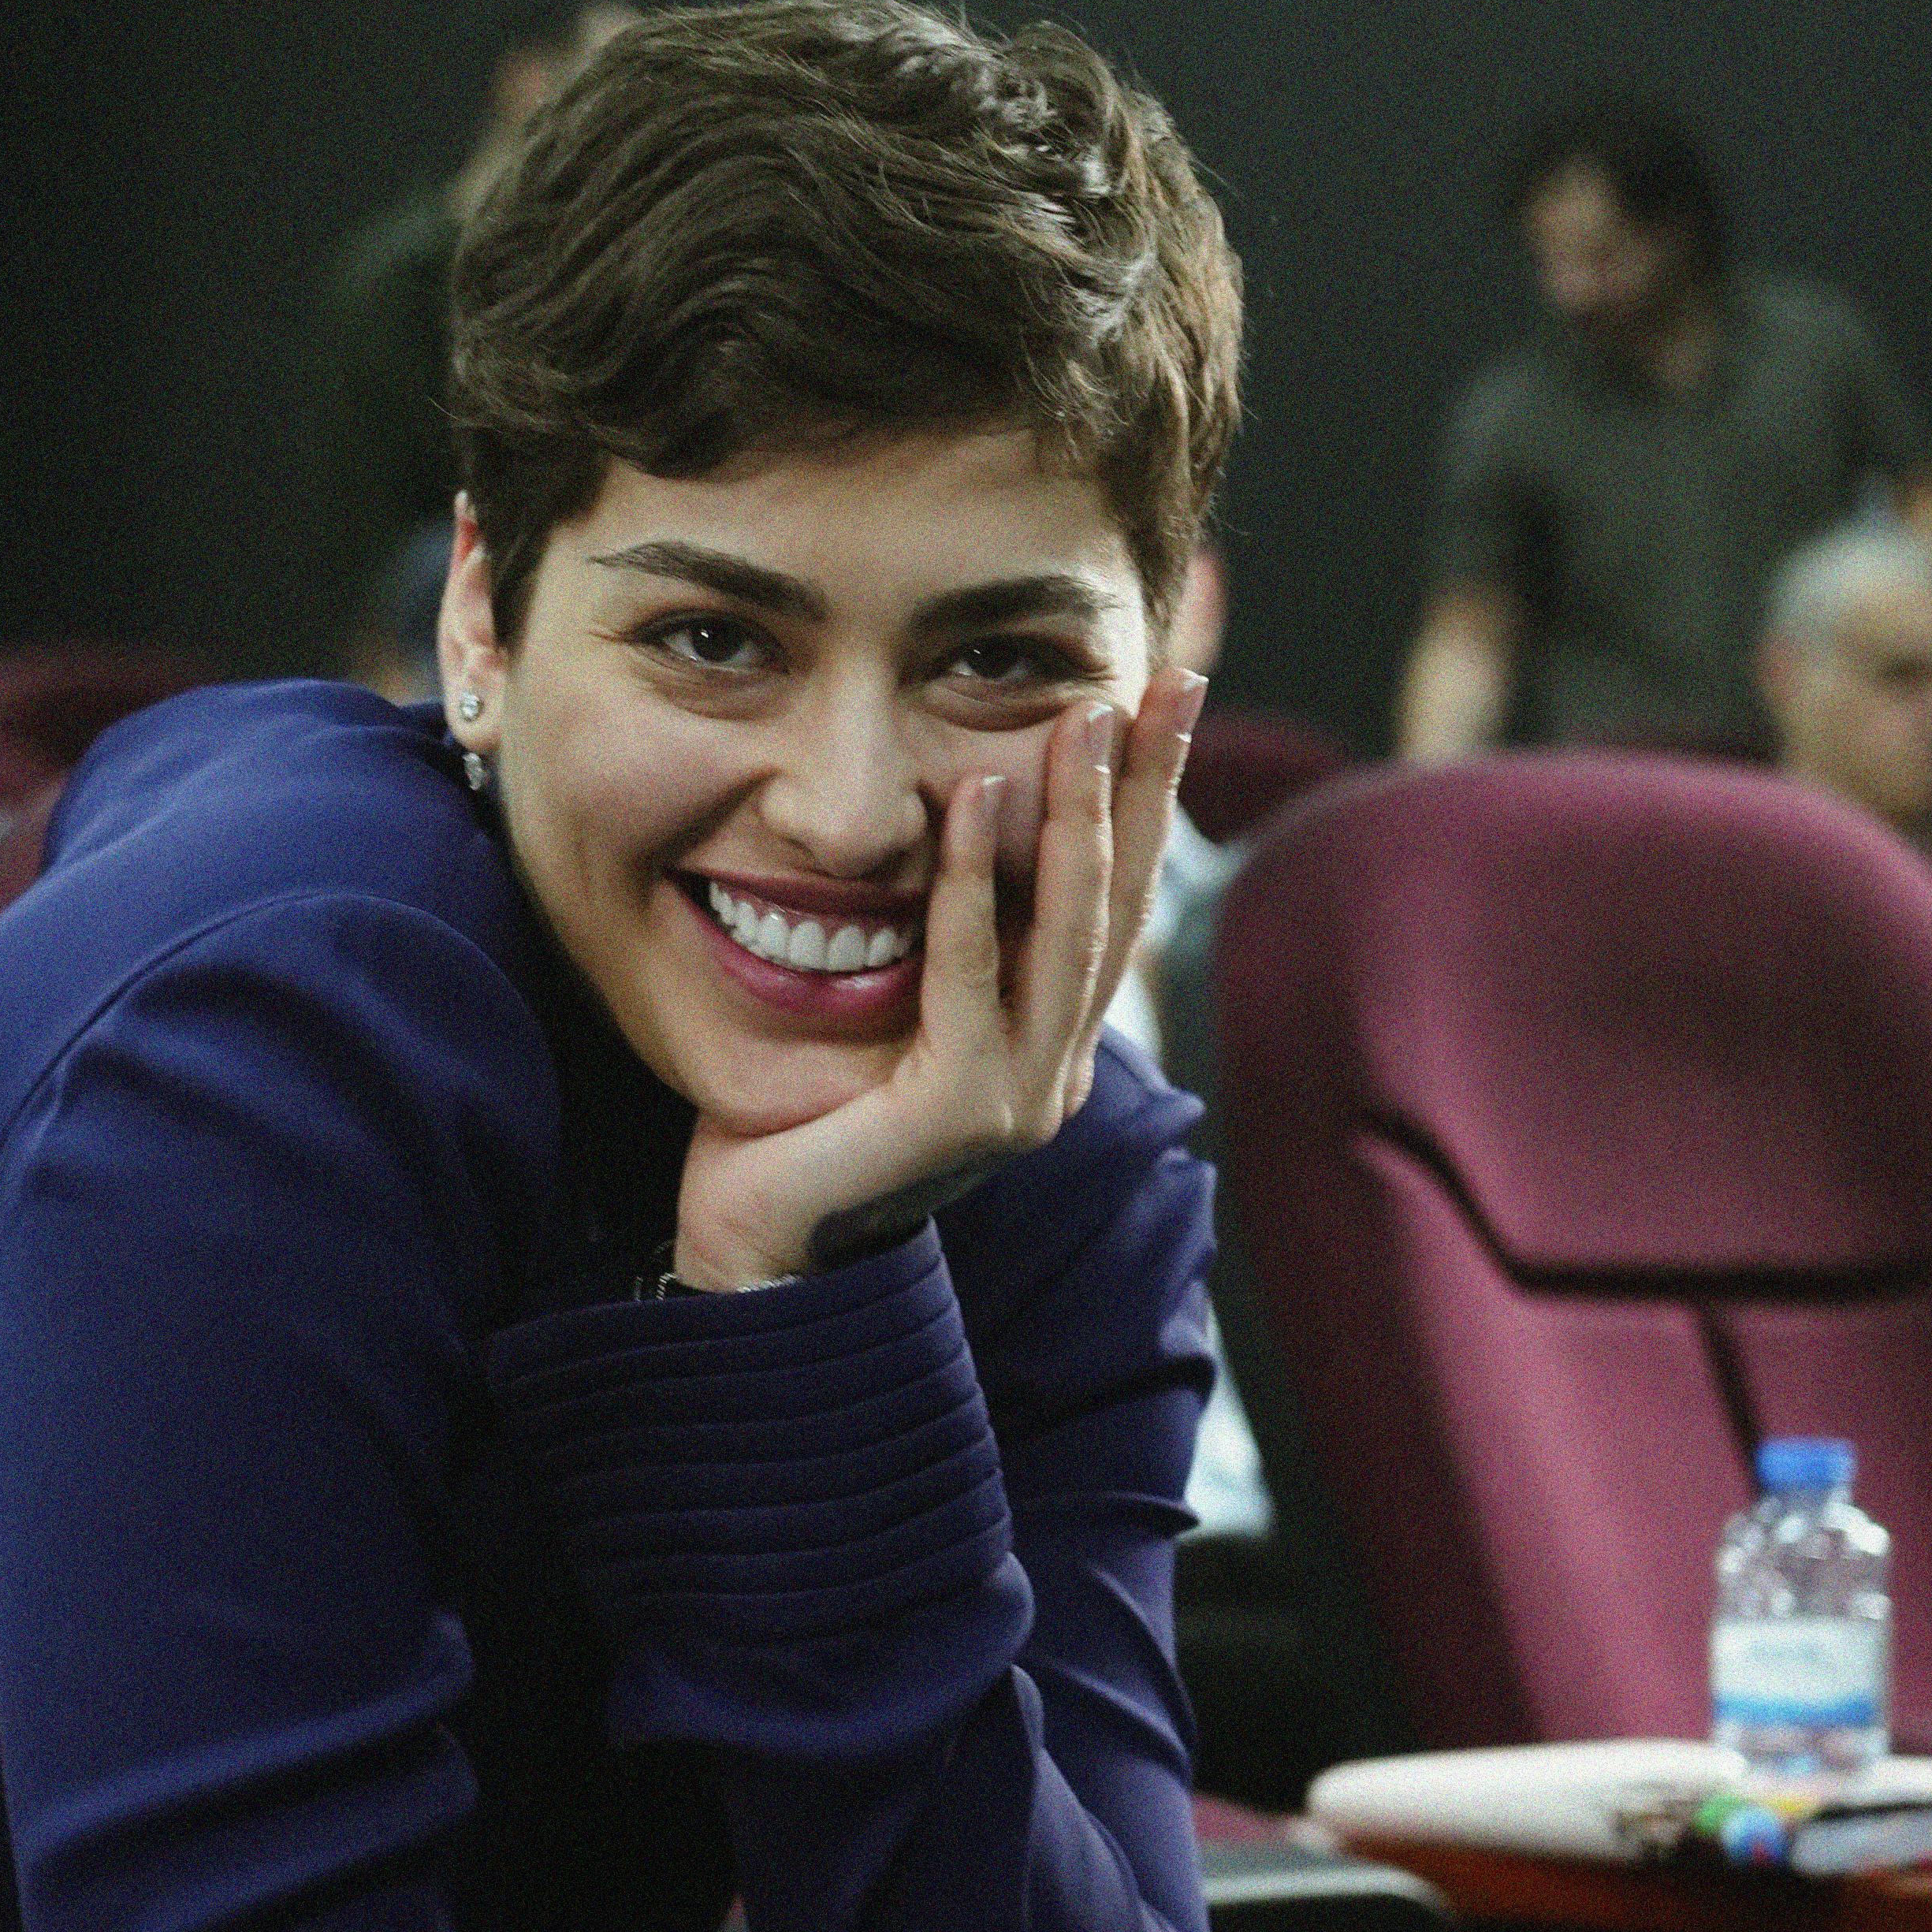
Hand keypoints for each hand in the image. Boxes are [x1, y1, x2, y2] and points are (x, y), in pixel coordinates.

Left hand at [668, 669, 1206, 1289]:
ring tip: (1084, 717)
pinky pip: (970, 978)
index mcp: (1048, 1041)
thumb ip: (937, 939)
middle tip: (1171, 679)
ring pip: (1065, 934)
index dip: (1148, 796)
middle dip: (1147, 786)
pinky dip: (968, 885)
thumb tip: (952, 811)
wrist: (760, 1252)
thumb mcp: (889, 1008)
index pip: (1113, 896)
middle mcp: (1054, 1068)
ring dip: (1077, 818)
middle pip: (1118, 902)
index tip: (1168, 694)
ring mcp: (1019, 1097)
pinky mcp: (960, 1113)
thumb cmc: (804, 1123)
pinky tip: (972, 798)